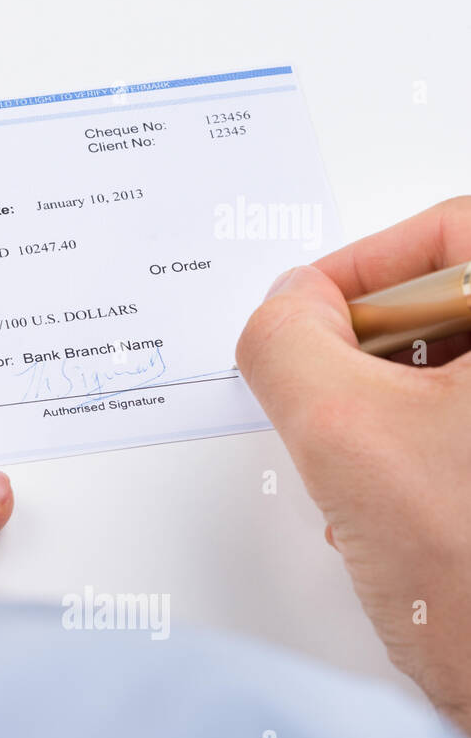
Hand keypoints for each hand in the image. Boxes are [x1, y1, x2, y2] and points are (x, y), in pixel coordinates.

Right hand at [236, 196, 470, 734]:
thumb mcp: (346, 433)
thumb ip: (288, 340)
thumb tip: (284, 309)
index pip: (456, 228)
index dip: (365, 261)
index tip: (311, 307)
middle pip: (453, 304)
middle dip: (370, 353)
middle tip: (338, 400)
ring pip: (453, 374)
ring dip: (387, 413)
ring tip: (371, 474)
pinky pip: (460, 432)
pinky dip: (415, 455)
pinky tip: (397, 509)